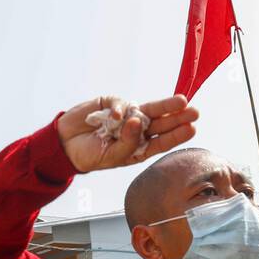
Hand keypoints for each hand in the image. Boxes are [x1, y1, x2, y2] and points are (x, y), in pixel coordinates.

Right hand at [57, 95, 198, 172]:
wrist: (64, 143)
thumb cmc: (89, 155)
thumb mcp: (110, 156)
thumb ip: (126, 142)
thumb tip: (138, 122)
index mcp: (138, 148)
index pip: (162, 142)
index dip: (177, 135)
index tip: (191, 128)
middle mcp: (136, 131)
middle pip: (161, 123)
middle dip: (177, 117)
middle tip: (194, 112)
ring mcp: (126, 116)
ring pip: (149, 109)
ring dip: (165, 105)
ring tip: (180, 101)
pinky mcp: (112, 103)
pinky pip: (121, 103)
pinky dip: (120, 109)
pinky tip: (114, 116)